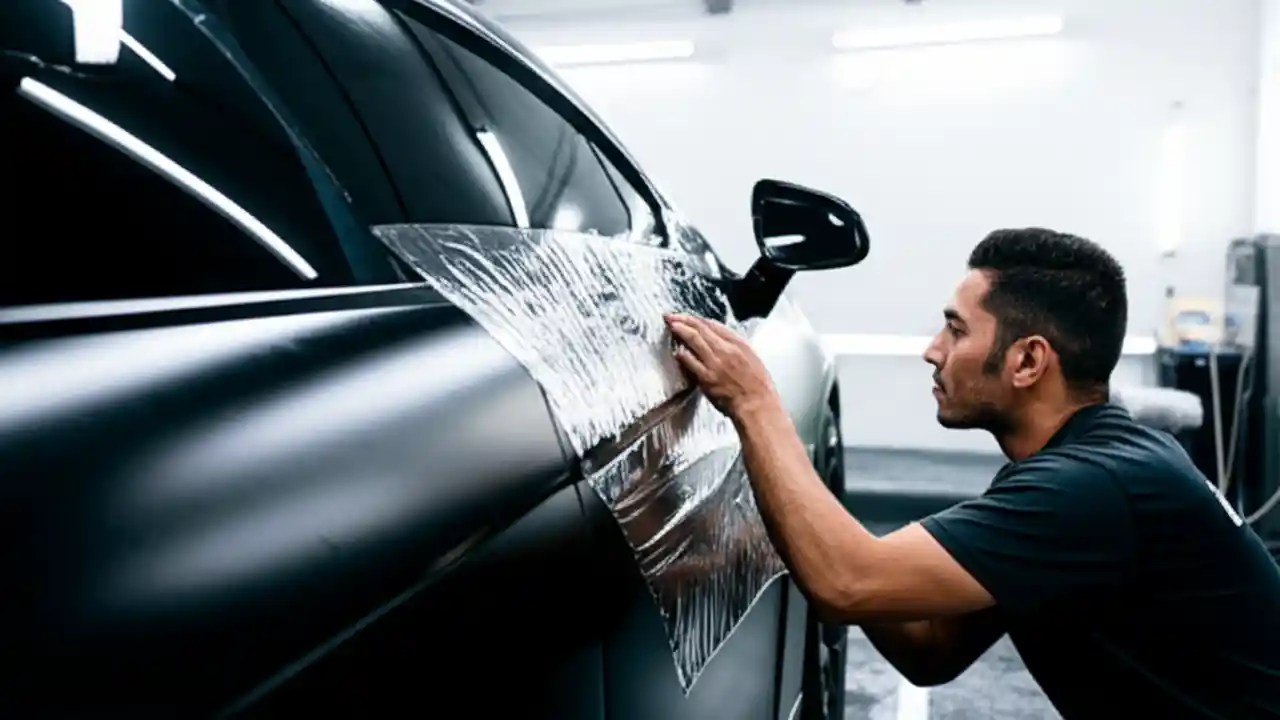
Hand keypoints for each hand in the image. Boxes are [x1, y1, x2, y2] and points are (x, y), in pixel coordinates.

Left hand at [664, 313, 780, 421]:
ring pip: (694, 340)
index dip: (697, 319)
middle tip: (671, 316)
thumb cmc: (757, 386)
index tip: (688, 317)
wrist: (756, 405)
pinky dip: (682, 353)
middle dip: (684, 319)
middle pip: (701, 328)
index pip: (714, 325)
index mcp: (738, 344)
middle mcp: (726, 350)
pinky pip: (690, 361)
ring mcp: (715, 363)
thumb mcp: (751, 358)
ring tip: (670, 325)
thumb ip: (735, 347)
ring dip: (680, 331)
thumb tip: (718, 339)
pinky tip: (676, 351)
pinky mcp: (706, 378)